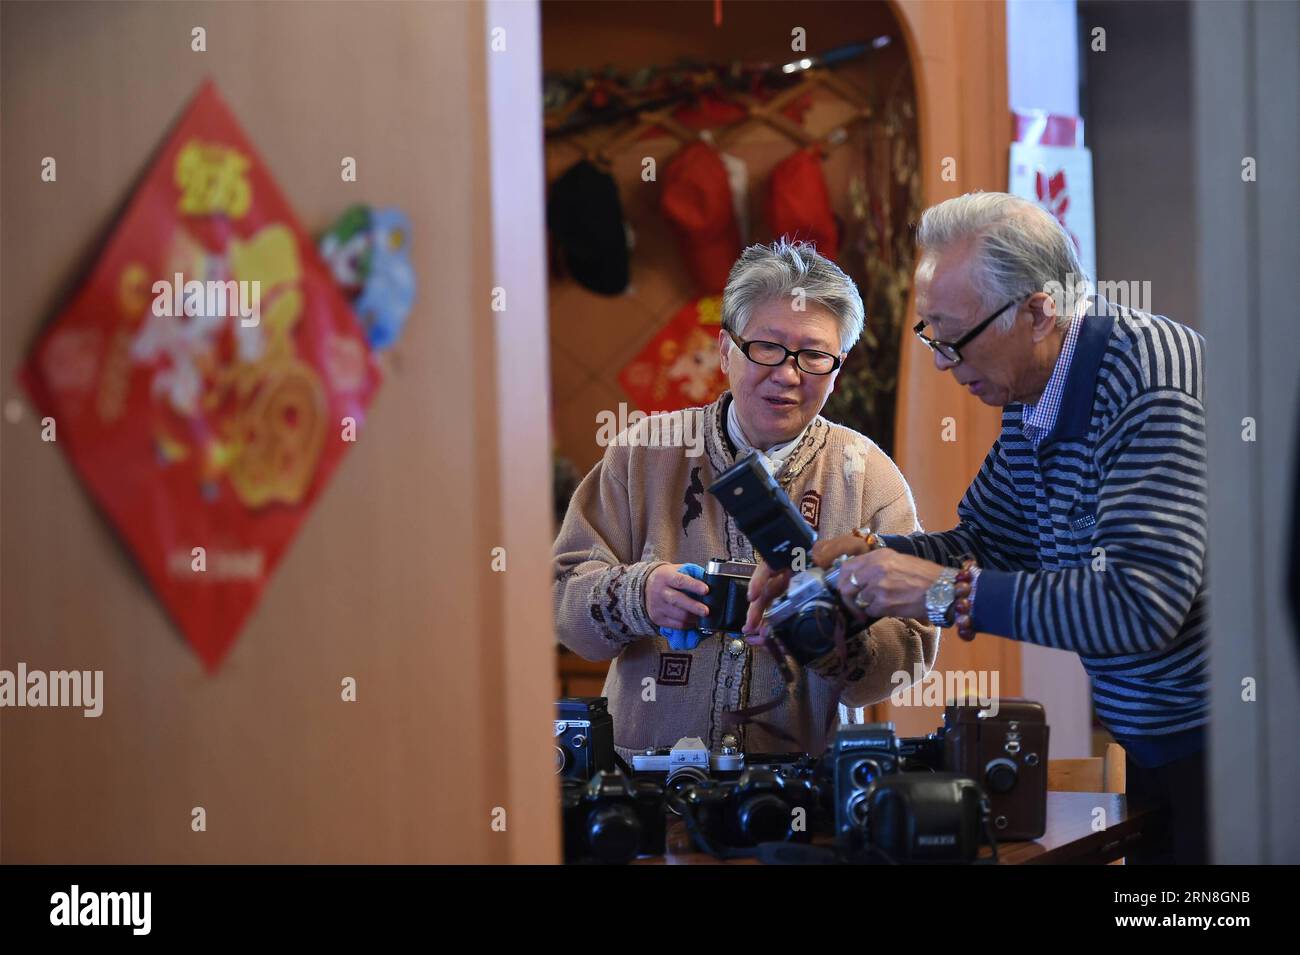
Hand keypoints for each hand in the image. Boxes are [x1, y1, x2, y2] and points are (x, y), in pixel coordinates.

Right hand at [646, 563, 710, 632]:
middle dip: (694, 606)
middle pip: (677, 600)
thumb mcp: (676, 570)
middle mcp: (659, 591)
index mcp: (665, 577)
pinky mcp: (657, 618)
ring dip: (693, 618)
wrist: (645, 587)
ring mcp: (657, 606)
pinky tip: (694, 622)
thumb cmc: (666, 578)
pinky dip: (687, 625)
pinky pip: (675, 625)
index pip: (680, 581)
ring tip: (703, 618)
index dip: (694, 586)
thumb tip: (709, 580)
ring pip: (678, 615)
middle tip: (706, 611)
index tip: (706, 590)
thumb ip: (691, 574)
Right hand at [741, 534, 876, 639]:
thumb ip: (832, 549)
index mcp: (800, 559)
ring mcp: (803, 591)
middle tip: (750, 624)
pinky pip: (793, 615)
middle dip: (758, 607)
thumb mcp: (846, 546)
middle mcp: (797, 575)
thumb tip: (814, 559)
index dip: (760, 579)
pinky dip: (782, 626)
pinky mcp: (812, 605)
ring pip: (778, 604)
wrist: (873, 567)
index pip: (772, 566)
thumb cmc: (857, 552)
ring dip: (766, 619)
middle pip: (771, 590)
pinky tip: (774, 637)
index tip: (754, 595)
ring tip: (757, 635)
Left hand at [836, 549, 946, 620]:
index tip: (846, 588)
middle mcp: (875, 569)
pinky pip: (870, 611)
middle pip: (846, 586)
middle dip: (848, 598)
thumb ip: (875, 566)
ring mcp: (878, 587)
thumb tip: (857, 577)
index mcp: (878, 556)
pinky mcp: (884, 603)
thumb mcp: (897, 560)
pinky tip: (890, 607)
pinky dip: (877, 612)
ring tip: (883, 602)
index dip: (842, 580)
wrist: (941, 589)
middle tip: (854, 605)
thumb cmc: (923, 575)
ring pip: (859, 601)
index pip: (846, 567)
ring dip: (866, 605)